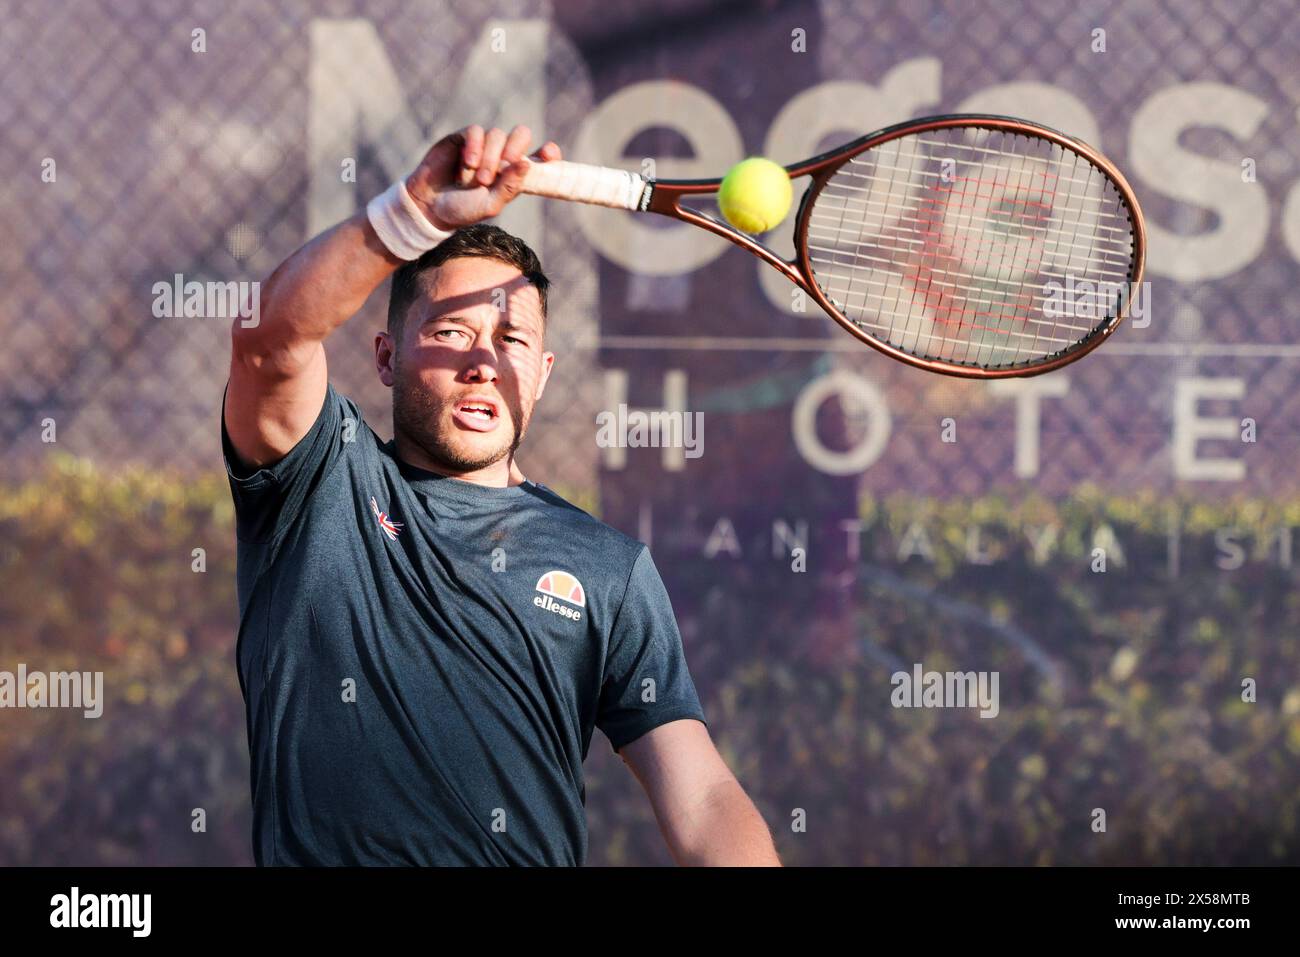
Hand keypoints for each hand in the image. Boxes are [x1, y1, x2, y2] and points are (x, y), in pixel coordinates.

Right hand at [404, 124, 561, 230]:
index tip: (550, 154)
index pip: (537, 156)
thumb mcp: (490, 205)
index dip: (547, 152)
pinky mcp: (462, 138)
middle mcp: (501, 156)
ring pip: (497, 135)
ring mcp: (482, 145)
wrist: (430, 206)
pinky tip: (468, 164)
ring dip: (489, 157)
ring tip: (476, 179)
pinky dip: (475, 146)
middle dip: (514, 149)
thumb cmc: (463, 210)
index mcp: (513, 173)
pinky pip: (476, 131)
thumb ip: (510, 187)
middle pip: (520, 135)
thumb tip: (528, 163)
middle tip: (503, 168)